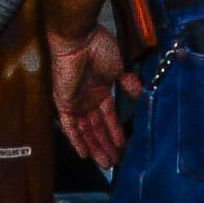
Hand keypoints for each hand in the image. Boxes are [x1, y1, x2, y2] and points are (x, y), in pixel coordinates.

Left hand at [47, 23, 136, 168]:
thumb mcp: (119, 67)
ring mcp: (75, 102)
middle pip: (96, 128)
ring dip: (95, 147)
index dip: (115, 132)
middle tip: (115, 163)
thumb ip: (127, 82)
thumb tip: (139, 93)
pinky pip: (69, 126)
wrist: (79, 39)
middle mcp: (87, 99)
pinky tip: (84, 154)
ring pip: (86, 130)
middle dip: (105, 145)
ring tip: (106, 163)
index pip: (108, 117)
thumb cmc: (99, 47)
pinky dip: (76, 140)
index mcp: (99, 90)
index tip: (124, 147)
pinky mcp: (64, 103)